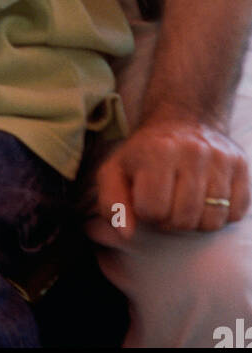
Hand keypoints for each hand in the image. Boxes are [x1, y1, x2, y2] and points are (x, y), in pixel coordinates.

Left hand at [96, 116, 249, 238]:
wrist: (184, 119)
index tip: (146, 200)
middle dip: (171, 220)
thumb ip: (112, 203)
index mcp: (158, 150)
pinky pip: (236, 214)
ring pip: (212, 221)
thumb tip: (127, 233)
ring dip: (195, 221)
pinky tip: (206, 198)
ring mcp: (221, 158)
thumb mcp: (116, 170)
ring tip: (185, 202)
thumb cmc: (145, 152)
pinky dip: (220, 215)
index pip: (153, 210)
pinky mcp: (241, 166)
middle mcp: (193, 151)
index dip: (147, 213)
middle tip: (167, 203)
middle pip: (184, 219)